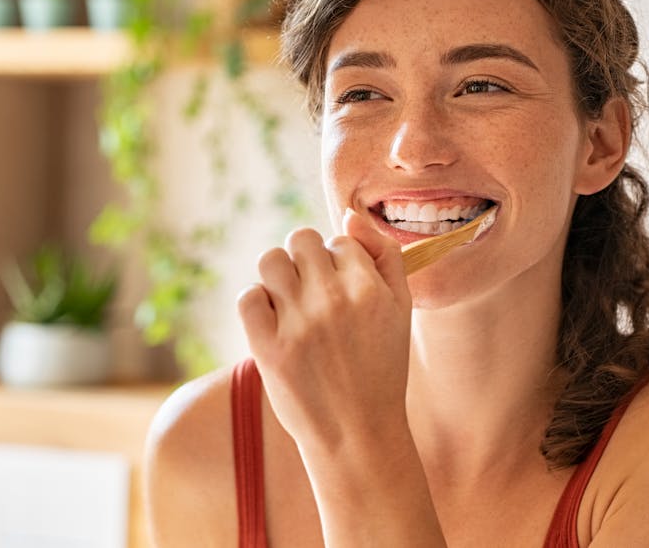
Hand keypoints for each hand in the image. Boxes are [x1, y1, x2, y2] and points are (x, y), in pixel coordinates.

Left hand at [237, 209, 412, 454]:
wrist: (358, 434)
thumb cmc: (381, 369)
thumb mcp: (401, 310)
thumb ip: (385, 256)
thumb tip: (349, 214)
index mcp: (369, 288)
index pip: (340, 240)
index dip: (338, 262)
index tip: (341, 292)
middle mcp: (333, 300)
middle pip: (301, 239)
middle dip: (305, 260)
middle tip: (312, 293)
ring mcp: (298, 324)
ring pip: (270, 260)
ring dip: (277, 276)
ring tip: (290, 303)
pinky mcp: (268, 348)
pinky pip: (248, 297)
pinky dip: (257, 304)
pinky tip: (273, 322)